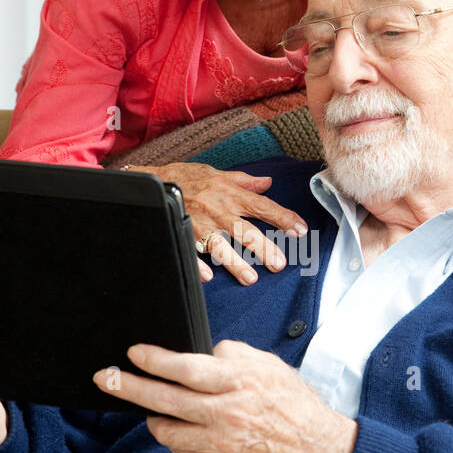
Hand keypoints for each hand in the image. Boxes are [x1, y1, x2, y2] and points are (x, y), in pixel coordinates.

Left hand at [93, 340, 356, 452]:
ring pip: (166, 428)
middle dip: (130, 386)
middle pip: (165, 398)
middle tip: (105, 378)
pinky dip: (172, 436)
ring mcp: (220, 442)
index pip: (187, 368)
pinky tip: (174, 427)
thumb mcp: (270, 368)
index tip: (135, 353)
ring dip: (151, 415)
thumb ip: (234, 357)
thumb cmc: (296, 408)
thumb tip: (203, 352)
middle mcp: (227, 412)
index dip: (156, 360)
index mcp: (241, 381)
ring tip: (146, 405)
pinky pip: (180, 449)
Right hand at [146, 162, 308, 285]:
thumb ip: (243, 181)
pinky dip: (198, 264)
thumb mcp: (216, 173)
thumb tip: (267, 182)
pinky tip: (208, 276)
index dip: (283, 217)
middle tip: (279, 264)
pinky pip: (190, 251)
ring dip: (235, 263)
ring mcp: (198, 224)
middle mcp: (216, 209)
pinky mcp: (182, 233)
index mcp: (228, 193)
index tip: (300, 229)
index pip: (262, 206)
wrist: (152, 181)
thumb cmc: (186, 178)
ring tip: (250, 279)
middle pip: (244, 230)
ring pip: (220, 246)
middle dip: (263, 247)